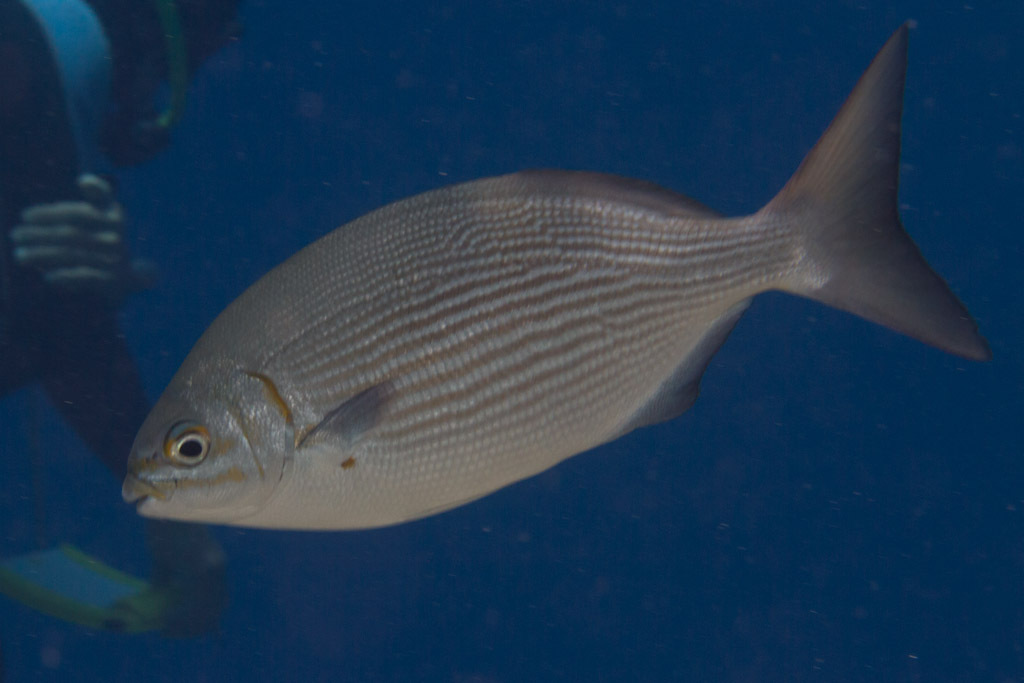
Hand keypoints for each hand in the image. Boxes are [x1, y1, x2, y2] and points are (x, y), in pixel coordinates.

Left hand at [10, 174, 155, 303]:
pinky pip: (85, 278)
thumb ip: (99, 194)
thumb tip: (84, 180)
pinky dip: (66, 277)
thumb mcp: (107, 214)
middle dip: (38, 234)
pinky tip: (47, 277)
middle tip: (15, 236)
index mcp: (114, 218)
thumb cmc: (106, 240)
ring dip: (42, 255)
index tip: (24, 216)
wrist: (129, 280)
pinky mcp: (112, 282)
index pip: (78, 213)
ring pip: (72, 255)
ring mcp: (115, 260)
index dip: (49, 213)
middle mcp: (116, 238)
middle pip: (70, 235)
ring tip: (20, 255)